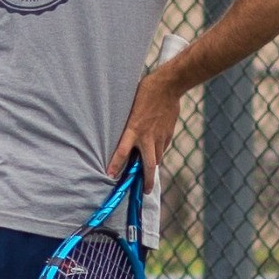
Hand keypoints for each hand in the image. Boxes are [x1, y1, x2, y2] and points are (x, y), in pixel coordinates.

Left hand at [106, 72, 181, 192]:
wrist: (167, 86)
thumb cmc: (143, 93)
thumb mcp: (129, 108)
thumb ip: (127, 125)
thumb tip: (123, 135)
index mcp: (133, 129)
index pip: (122, 152)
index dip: (116, 165)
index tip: (110, 175)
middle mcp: (147, 137)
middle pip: (147, 165)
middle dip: (146, 181)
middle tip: (144, 192)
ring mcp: (159, 137)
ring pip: (156, 159)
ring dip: (151, 170)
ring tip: (148, 181)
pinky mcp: (168, 135)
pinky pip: (162, 148)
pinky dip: (157, 154)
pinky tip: (154, 155)